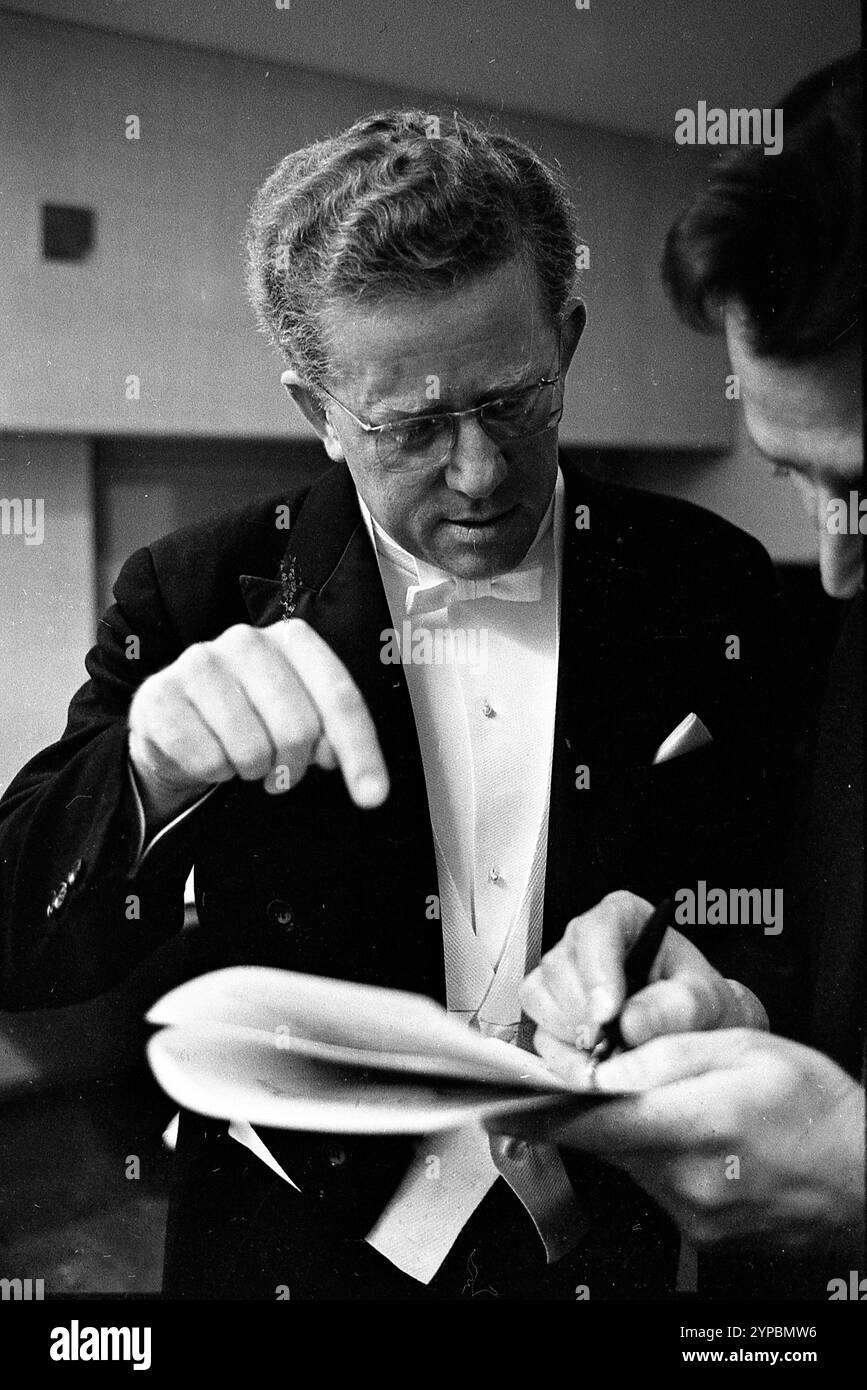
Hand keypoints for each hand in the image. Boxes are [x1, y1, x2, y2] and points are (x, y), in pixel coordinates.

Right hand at [128, 618, 388, 823]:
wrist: (175, 728)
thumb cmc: (249, 720)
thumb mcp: (298, 717)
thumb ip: (331, 734)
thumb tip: (352, 771)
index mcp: (292, 639)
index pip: (340, 698)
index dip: (361, 753)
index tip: (373, 797)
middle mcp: (246, 641)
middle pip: (298, 728)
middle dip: (294, 767)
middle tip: (281, 773)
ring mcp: (198, 663)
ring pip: (252, 749)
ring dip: (251, 770)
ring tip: (241, 759)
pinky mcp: (158, 695)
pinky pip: (207, 760)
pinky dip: (213, 773)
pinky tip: (207, 754)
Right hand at [519, 890, 765, 1066]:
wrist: (687, 1028)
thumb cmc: (693, 1000)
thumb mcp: (702, 999)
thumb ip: (674, 1007)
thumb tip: (630, 1024)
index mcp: (621, 917)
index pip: (595, 931)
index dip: (596, 972)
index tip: (608, 1013)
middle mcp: (583, 940)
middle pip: (559, 968)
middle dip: (585, 1015)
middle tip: (616, 1045)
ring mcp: (560, 974)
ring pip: (539, 998)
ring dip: (573, 1035)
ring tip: (612, 1052)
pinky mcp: (548, 1010)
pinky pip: (538, 1031)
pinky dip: (563, 1057)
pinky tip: (594, 1064)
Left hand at [524, 1028, 865, 1250]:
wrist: (865, 1177)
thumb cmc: (817, 1110)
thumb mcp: (744, 1048)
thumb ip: (666, 1052)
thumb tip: (606, 1060)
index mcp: (694, 1126)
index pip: (591, 1123)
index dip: (539, 1114)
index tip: (498, 1105)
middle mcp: (687, 1181)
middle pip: (608, 1140)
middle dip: (603, 1106)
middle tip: (627, 1079)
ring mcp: (694, 1214)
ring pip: (632, 1161)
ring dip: (639, 1131)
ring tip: (690, 1108)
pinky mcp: (701, 1232)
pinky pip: (658, 1185)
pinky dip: (663, 1157)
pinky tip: (704, 1141)